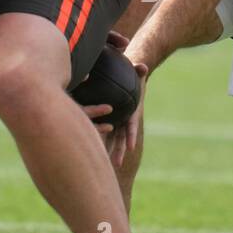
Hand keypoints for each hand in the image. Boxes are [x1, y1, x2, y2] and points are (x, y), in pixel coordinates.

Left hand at [84, 33, 148, 167]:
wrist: (129, 76)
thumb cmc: (131, 72)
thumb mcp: (135, 70)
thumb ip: (139, 69)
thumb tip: (143, 67)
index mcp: (132, 110)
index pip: (131, 125)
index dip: (131, 136)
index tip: (130, 147)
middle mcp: (124, 117)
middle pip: (121, 136)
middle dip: (119, 150)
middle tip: (115, 164)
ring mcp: (116, 119)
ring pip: (111, 137)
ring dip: (109, 150)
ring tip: (105, 165)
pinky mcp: (107, 117)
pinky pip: (102, 129)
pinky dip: (98, 138)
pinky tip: (89, 149)